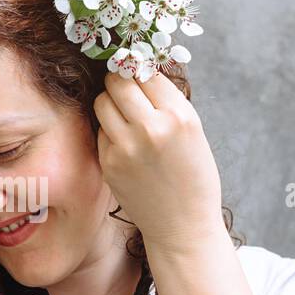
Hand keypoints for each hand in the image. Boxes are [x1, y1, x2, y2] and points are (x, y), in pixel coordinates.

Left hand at [93, 70, 224, 253]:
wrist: (183, 226)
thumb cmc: (193, 177)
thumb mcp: (194, 132)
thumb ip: (168, 102)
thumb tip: (138, 68)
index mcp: (179, 116)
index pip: (146, 72)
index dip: (139, 69)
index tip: (136, 70)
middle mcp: (151, 128)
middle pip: (117, 81)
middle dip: (118, 80)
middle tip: (124, 87)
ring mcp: (126, 147)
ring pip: (102, 102)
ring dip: (110, 102)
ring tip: (124, 114)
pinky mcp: (109, 163)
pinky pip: (100, 131)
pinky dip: (109, 130)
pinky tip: (125, 143)